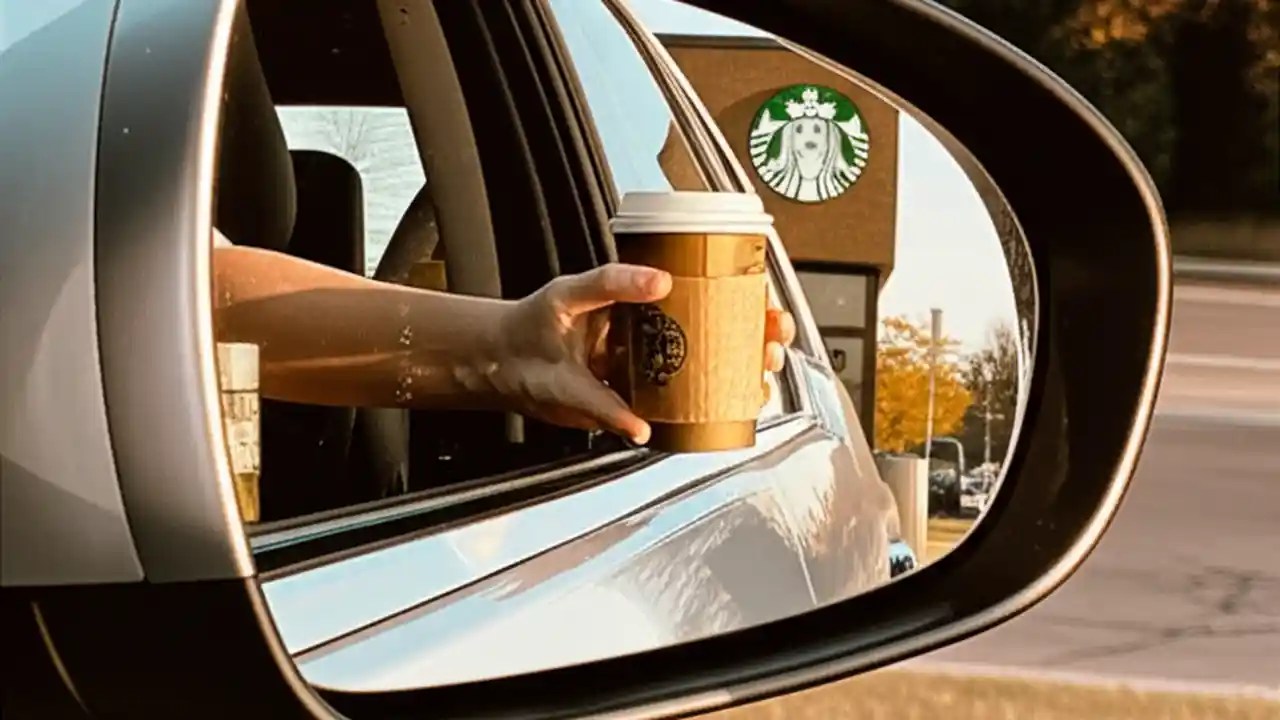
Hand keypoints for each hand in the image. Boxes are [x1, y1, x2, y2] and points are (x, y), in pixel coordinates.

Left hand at [489, 264, 796, 444]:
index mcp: (646, 303)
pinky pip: (671, 412)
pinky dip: (699, 416)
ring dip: (739, 378)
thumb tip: (658, 284)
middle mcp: (653, 337)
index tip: (766, 304)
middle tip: (771, 346)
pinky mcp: (628, 406)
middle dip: (757, 341)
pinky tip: (722, 411)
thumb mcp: (573, 289)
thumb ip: (612, 284)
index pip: (708, 295)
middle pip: (720, 338)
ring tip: (758, 379)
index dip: (745, 298)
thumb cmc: (534, 321)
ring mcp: (644, 373)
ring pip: (705, 377)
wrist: (500, 364)